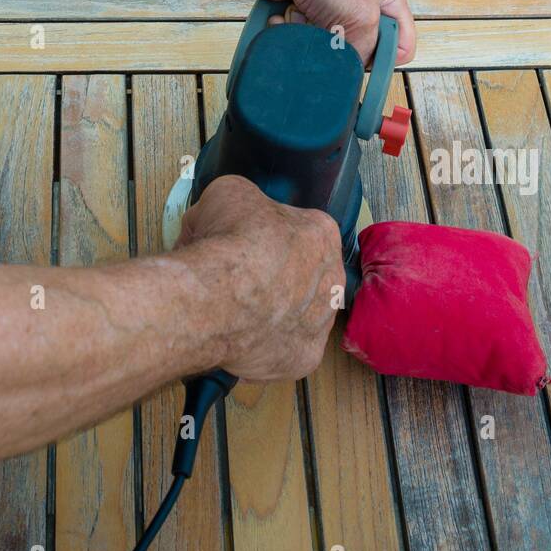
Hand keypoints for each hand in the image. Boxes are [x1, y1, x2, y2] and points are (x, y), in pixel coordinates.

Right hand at [176, 175, 345, 382]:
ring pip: (300, 314)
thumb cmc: (228, 243)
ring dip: (276, 312)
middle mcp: (333, 277)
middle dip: (278, 275)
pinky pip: (286, 350)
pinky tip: (243, 336)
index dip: (270, 236)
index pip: (301, 230)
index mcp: (321, 232)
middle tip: (243, 278)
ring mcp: (322, 321)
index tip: (248, 242)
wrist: (217, 297)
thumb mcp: (229, 193)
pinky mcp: (305, 358)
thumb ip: (243, 203)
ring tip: (239, 310)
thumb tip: (228, 216)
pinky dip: (266, 346)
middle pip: (306, 274)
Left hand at [237, 0, 415, 65]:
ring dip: (311, 36)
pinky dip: (290, 29)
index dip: (386, 58)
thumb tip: (347, 68)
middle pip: (357, 45)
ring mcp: (328, 1)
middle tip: (333, 37)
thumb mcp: (363, 18)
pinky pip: (298, 35)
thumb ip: (363, 52)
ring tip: (307, 16)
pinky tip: (287, 13)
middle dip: (340, 46)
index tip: (367, 65)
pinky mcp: (300, 5)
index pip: (401, 40)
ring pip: (324, 43)